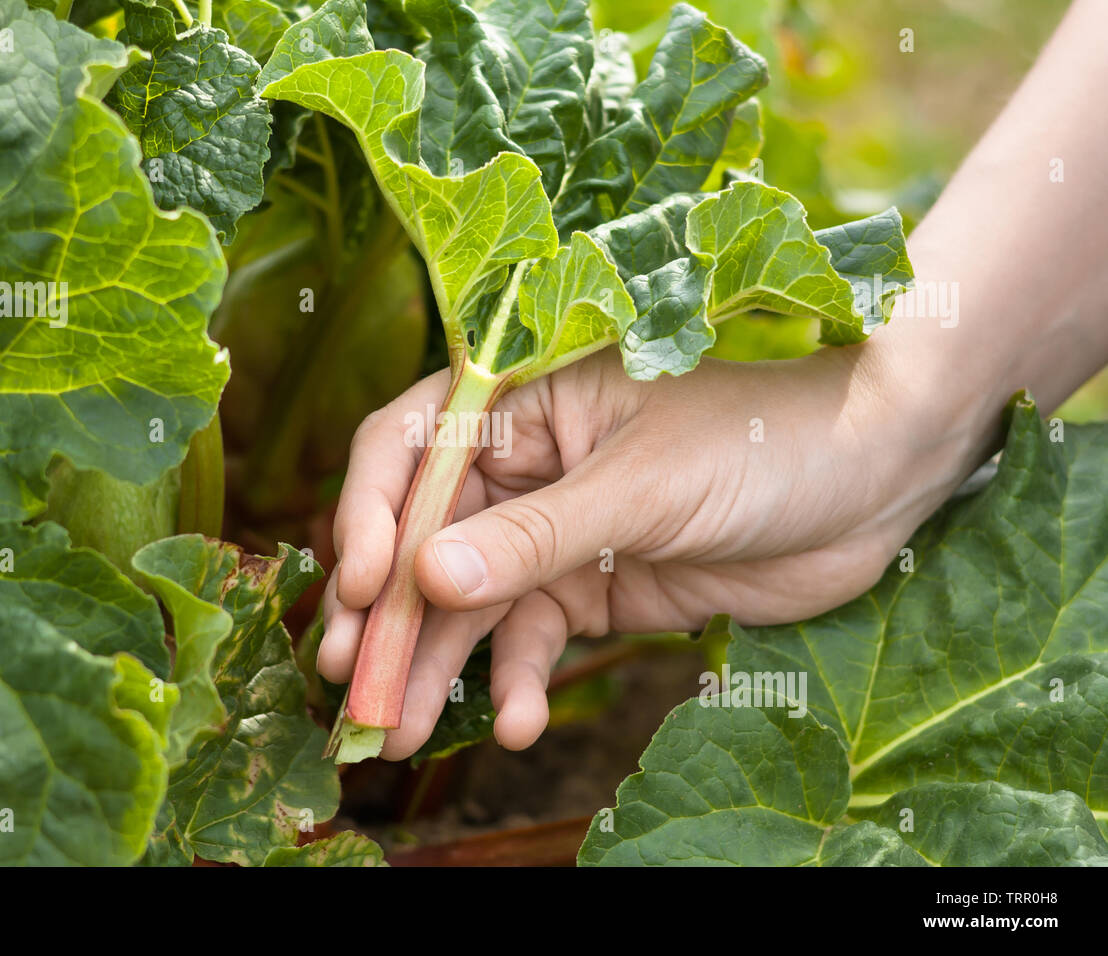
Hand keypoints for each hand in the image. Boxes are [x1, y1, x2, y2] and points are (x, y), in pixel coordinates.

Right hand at [318, 342, 978, 759]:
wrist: (876, 481)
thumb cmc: (763, 439)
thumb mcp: (643, 485)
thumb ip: (535, 537)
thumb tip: (425, 581)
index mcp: (524, 402)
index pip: (411, 449)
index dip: (370, 516)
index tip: (361, 589)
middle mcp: (525, 466)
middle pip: (425, 539)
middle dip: (387, 614)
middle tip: (352, 684)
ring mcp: (556, 532)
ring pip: (469, 603)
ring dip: (436, 666)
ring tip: (402, 732)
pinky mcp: (592, 589)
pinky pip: (530, 640)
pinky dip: (517, 683)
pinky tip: (517, 722)